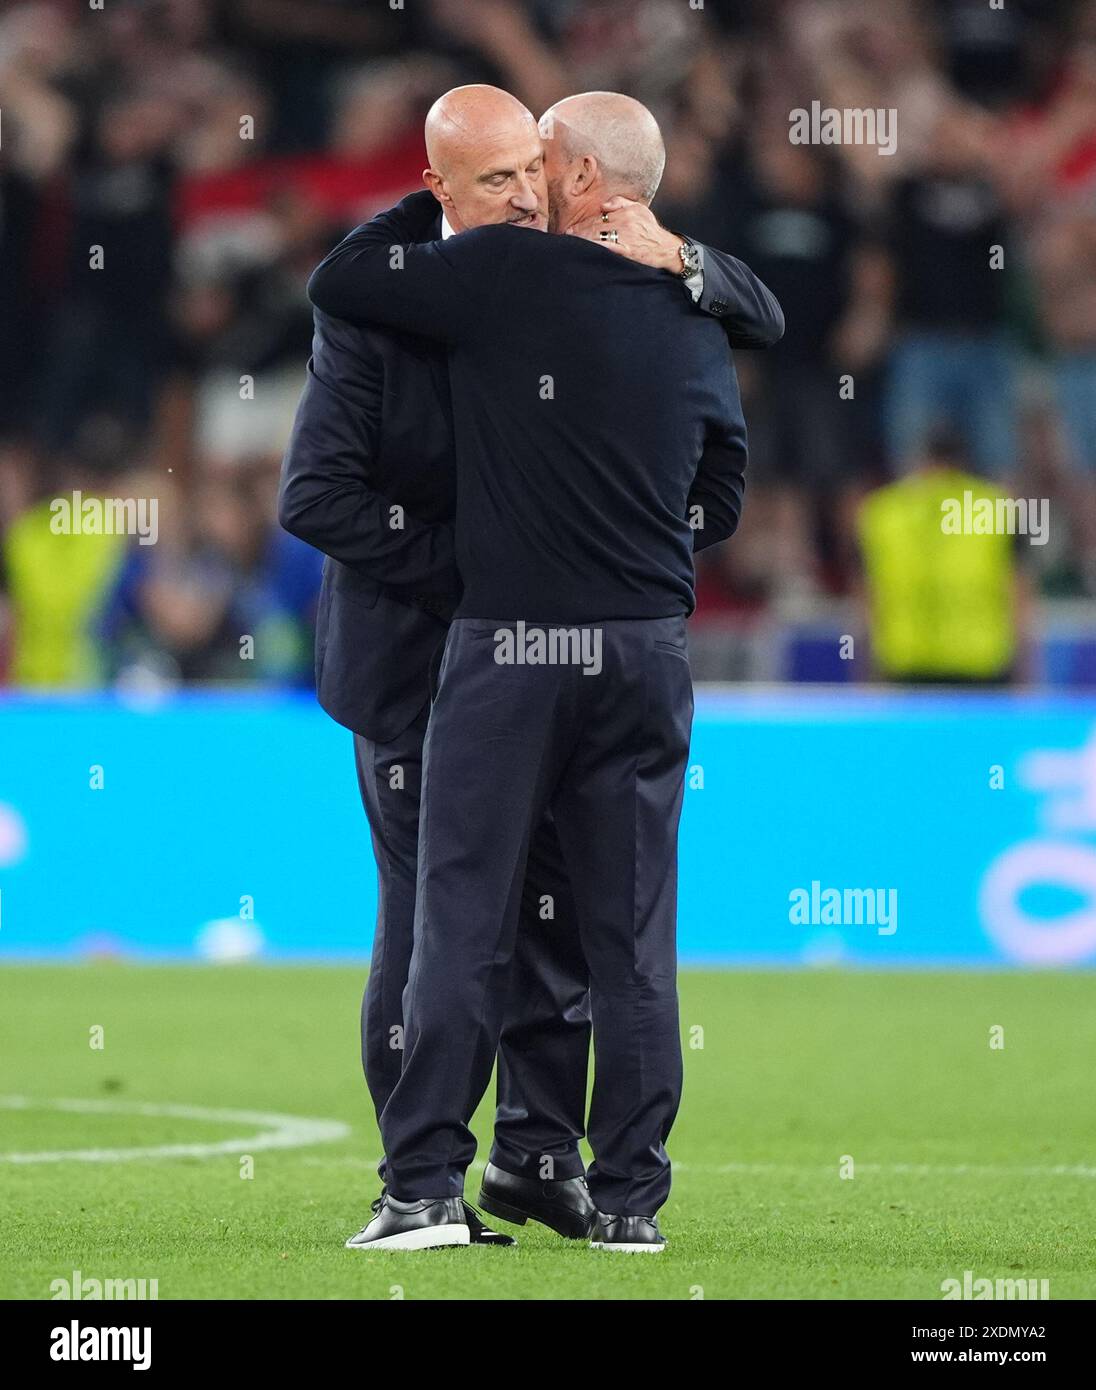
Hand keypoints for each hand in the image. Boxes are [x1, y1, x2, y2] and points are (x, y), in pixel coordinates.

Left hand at [566, 196, 682, 272]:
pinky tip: (584, 249)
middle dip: (579, 231)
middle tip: (567, 235)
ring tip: (571, 243)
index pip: (599, 217)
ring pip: (598, 236)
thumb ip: (621, 203)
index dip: (583, 223)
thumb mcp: (640, 210)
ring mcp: (625, 236)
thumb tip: (604, 204)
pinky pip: (606, 248)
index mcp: (625, 212)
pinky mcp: (627, 250)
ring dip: (583, 240)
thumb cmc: (651, 231)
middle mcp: (624, 222)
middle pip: (595, 226)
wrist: (666, 248)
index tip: (572, 228)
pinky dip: (594, 247)